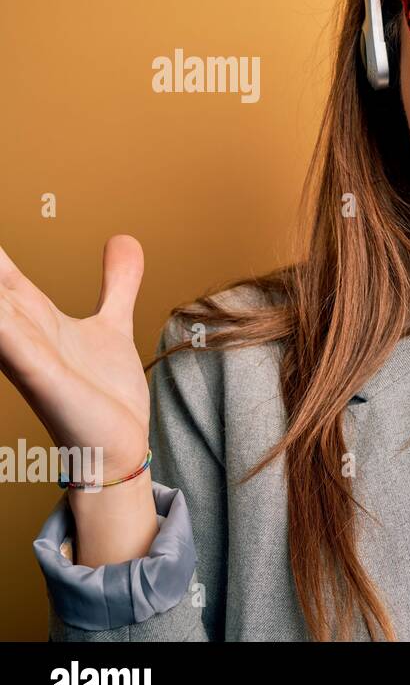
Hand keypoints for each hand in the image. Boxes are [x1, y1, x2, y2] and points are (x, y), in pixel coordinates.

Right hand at [0, 235, 157, 563]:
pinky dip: (2, 326)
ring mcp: (28, 356)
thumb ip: (116, 284)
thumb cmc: (103, 392)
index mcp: (33, 316)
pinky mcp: (44, 380)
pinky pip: (14, 348)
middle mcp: (21, 332)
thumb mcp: (112, 325)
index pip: (0, 270)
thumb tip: (122, 239)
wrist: (118, 446)